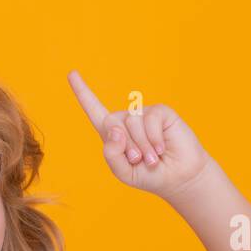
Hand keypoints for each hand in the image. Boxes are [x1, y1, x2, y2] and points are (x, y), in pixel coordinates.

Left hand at [67, 70, 212, 201]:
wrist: (178, 176)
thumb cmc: (149, 175)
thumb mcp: (123, 171)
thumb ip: (112, 154)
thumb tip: (114, 129)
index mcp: (112, 134)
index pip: (94, 111)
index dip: (82, 92)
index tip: (71, 74)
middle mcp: (126, 121)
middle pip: (111, 122)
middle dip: (125, 146)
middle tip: (138, 160)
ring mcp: (143, 114)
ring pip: (131, 122)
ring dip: (142, 146)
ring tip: (152, 158)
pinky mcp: (160, 112)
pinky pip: (149, 119)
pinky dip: (154, 138)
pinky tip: (161, 148)